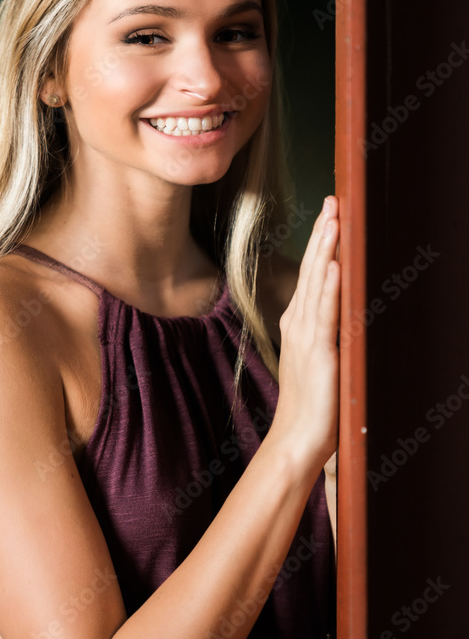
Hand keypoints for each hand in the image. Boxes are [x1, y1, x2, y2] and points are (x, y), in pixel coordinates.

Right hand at [266, 196, 339, 475]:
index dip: (319, 243)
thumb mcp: (319, 360)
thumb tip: (341, 310)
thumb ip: (326, 333)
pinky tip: (332, 266)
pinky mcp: (318, 351)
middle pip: (312, 269)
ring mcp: (306, 336)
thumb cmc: (310, 404)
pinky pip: (324, 314)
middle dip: (323, 234)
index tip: (329, 214)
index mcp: (298, 323)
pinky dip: (328, 288)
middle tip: (332, 201)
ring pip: (316, 283)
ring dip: (325, 250)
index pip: (311, 273)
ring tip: (333, 219)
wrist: (298, 437)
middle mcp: (298, 323)